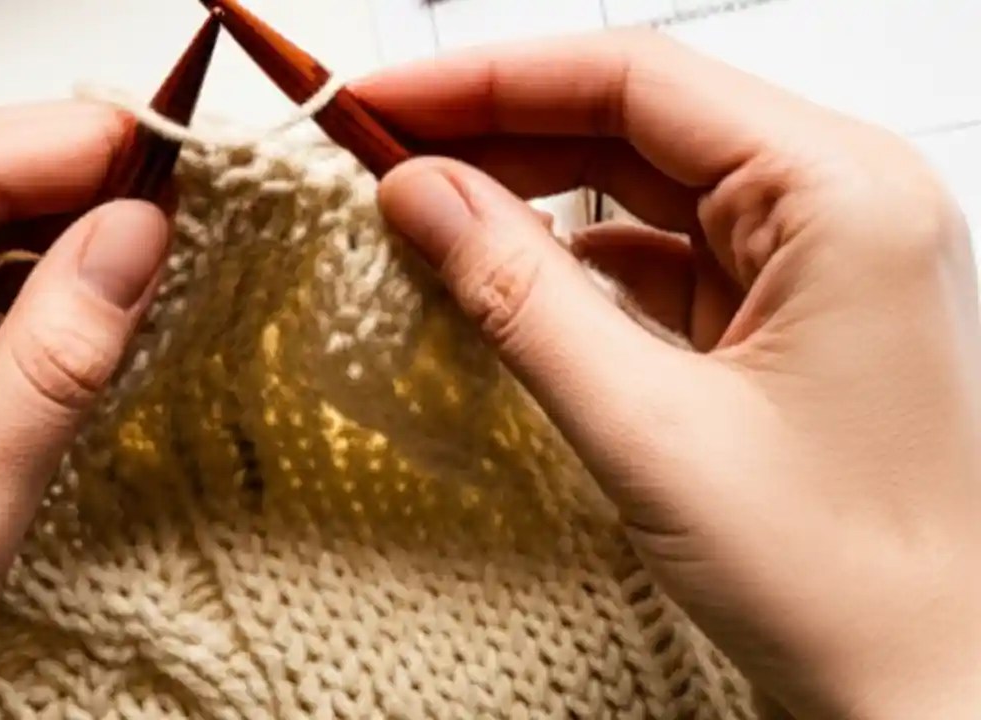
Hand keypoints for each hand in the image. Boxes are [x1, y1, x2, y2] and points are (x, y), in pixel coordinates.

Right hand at [357, 29, 980, 719]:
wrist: (931, 687)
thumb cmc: (844, 578)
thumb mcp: (647, 429)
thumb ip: (520, 297)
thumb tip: (418, 197)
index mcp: (840, 196)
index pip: (635, 82)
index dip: (487, 80)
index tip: (379, 101)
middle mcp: (839, 204)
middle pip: (635, 122)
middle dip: (498, 133)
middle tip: (379, 157)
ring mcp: (815, 260)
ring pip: (641, 187)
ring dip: (529, 196)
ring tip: (423, 214)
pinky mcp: (783, 315)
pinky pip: (659, 256)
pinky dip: (572, 263)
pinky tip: (503, 277)